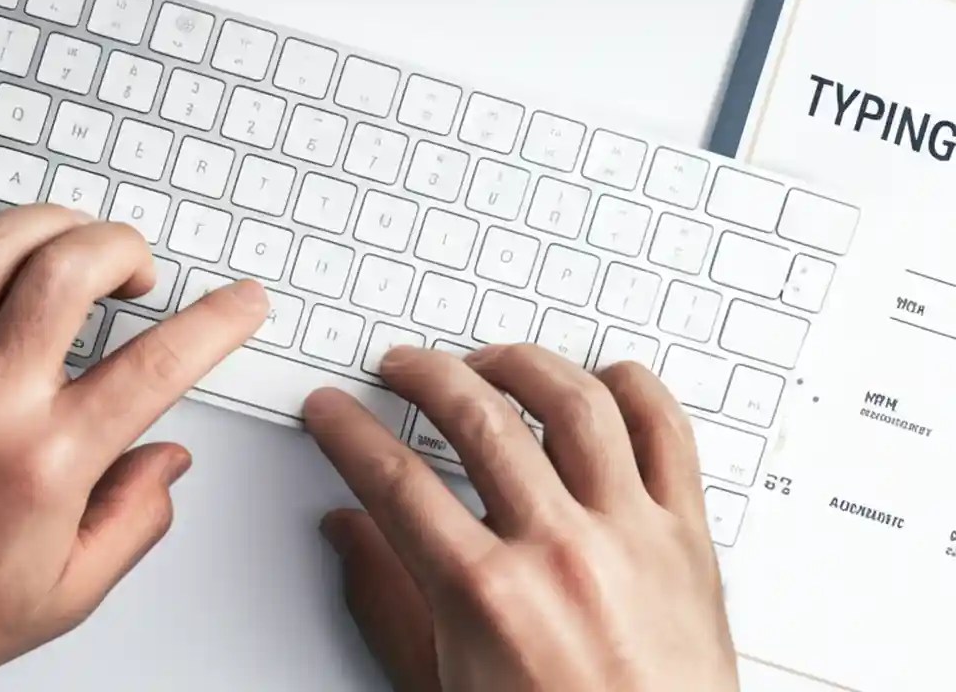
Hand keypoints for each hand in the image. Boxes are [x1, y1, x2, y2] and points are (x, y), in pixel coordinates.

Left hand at [0, 205, 267, 689]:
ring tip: (71, 249)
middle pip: (69, 269)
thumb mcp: (71, 589)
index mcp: (46, 463)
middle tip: (138, 272)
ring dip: (50, 226)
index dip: (218, 322)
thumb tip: (168, 458)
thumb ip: (136, 517)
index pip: (157, 365)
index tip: (241, 303)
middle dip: (125, 247)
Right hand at [307, 345, 738, 691]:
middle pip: (478, 419)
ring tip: (487, 361)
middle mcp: (561, 554)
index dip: (348, 432)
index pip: (394, 479)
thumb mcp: (439, 682)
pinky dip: (635, 389)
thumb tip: (349, 531)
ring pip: (575, 404)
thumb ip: (387, 600)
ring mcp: (630, 536)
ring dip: (520, 364)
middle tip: (401, 367)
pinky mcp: (687, 537)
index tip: (333, 411)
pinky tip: (602, 378)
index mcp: (487, 596)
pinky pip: (667, 433)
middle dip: (423, 375)